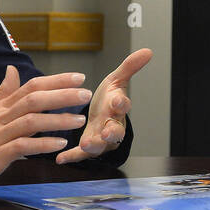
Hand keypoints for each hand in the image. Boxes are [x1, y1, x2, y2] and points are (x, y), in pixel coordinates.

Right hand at [0, 67, 93, 199]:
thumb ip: (0, 93)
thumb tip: (12, 70)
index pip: (29, 86)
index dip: (55, 81)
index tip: (78, 77)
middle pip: (34, 99)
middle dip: (62, 95)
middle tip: (85, 93)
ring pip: (31, 121)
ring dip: (57, 119)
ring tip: (79, 120)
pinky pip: (22, 146)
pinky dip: (42, 144)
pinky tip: (60, 144)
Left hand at [56, 48, 151, 163]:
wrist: (101, 119)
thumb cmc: (108, 100)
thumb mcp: (117, 81)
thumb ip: (130, 67)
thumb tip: (148, 51)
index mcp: (117, 108)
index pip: (123, 106)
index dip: (122, 103)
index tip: (118, 100)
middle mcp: (112, 125)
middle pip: (117, 131)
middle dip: (113, 132)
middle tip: (108, 132)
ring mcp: (101, 138)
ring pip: (101, 145)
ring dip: (94, 145)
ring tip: (86, 144)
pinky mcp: (88, 148)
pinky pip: (81, 154)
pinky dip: (72, 156)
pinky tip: (61, 158)